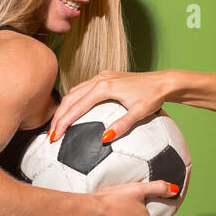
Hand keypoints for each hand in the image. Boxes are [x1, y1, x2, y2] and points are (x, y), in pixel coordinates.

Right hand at [48, 70, 171, 143]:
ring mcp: (102, 76)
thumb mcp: (140, 113)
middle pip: (70, 98)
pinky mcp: (106, 77)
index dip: (64, 122)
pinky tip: (72, 111)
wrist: (164, 82)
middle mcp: (100, 78)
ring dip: (64, 108)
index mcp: (105, 87)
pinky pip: (83, 88)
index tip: (55, 136)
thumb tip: (104, 139)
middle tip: (51, 134)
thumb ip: (122, 125)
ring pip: (75, 92)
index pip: (77, 106)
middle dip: (58, 116)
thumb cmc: (154, 97)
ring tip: (57, 125)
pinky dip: (74, 100)